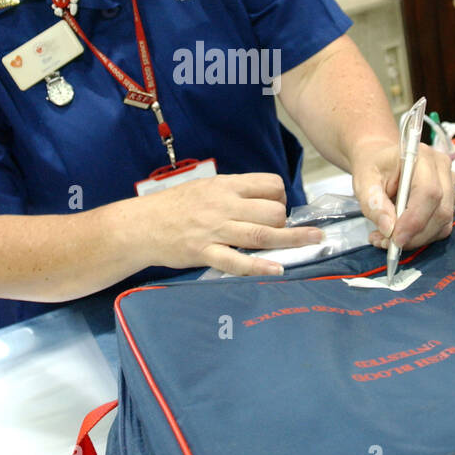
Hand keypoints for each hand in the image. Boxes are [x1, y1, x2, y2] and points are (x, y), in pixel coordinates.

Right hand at [144, 172, 323, 276]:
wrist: (140, 225)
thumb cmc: (173, 206)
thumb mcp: (204, 187)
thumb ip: (232, 193)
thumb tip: (262, 200)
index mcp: (225, 186)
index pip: (269, 185)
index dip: (280, 197)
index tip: (278, 208)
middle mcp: (223, 205)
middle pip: (272, 211)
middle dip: (285, 221)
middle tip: (280, 230)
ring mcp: (215, 230)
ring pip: (262, 234)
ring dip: (292, 240)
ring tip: (314, 242)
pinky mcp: (205, 252)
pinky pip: (238, 261)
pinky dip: (260, 266)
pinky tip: (277, 269)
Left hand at [351, 140, 454, 253]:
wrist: (382, 162)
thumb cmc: (374, 168)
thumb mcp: (364, 181)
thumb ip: (373, 202)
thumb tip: (388, 229)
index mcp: (422, 157)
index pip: (428, 192)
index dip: (414, 220)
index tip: (395, 239)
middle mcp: (442, 169)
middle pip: (440, 211)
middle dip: (414, 235)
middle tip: (386, 243)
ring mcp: (449, 185)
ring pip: (443, 223)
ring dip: (416, 239)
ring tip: (386, 239)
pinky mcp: (448, 201)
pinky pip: (441, 226)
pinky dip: (421, 237)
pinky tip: (399, 235)